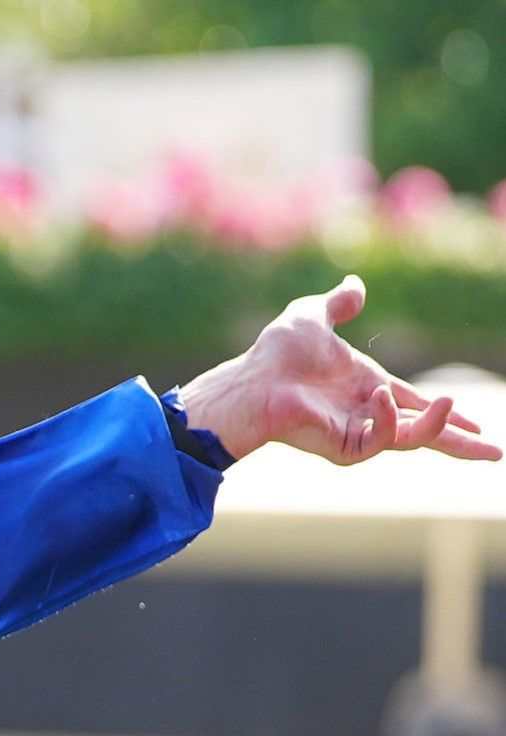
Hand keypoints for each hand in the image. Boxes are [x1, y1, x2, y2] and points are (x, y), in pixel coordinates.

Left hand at [176, 275, 499, 464]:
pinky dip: (391, 419)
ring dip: (439, 425)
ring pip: (414, 439)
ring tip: (452, 406)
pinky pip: (384, 439)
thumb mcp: (312, 317)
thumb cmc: (275, 355)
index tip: (477, 422)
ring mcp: (357, 432)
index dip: (445, 413)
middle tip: (496, 452)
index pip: (416, 406)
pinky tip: (381, 396)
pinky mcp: (346, 448)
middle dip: (461, 442)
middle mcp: (366, 413)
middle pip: (424, 433)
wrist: (253, 379)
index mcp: (367, 388)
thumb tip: (356, 284)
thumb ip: (339, 304)